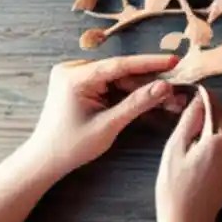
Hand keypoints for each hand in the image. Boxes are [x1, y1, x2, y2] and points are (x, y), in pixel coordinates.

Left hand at [21, 54, 179, 179]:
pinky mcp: (80, 83)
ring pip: (119, 78)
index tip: (173, 61)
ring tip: (169, 98)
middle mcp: (73, 70)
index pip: (119, 65)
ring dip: (142, 88)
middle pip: (121, 72)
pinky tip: (151, 98)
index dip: (149, 63)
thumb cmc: (71, 146)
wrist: (44, 160)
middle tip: (177, 87)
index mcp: (75, 78)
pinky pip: (111, 84)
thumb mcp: (108, 125)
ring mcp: (75, 75)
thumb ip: (137, 103)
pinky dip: (129, 93)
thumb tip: (165, 86)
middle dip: (149, 81)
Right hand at [156, 88, 221, 221]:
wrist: (190, 221)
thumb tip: (198, 97)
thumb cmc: (177, 187)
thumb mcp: (175, 147)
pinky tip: (198, 159)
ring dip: (207, 132)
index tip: (184, 92)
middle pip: (219, 116)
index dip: (196, 97)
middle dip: (201, 118)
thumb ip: (190, 118)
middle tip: (181, 132)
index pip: (213, 102)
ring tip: (188, 150)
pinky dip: (214, 144)